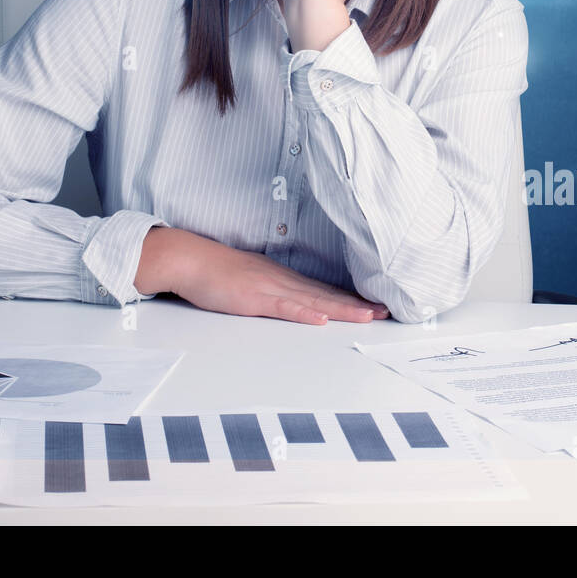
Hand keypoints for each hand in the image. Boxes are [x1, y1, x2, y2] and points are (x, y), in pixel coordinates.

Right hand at [137, 226, 390, 323]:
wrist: (190, 258)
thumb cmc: (215, 270)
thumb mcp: (250, 277)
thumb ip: (271, 287)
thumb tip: (290, 297)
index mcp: (282, 277)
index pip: (323, 290)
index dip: (350, 298)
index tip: (374, 305)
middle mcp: (282, 280)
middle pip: (326, 294)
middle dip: (357, 305)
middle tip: (386, 311)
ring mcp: (269, 287)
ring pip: (313, 300)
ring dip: (342, 309)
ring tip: (368, 316)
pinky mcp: (253, 298)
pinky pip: (283, 307)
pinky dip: (303, 313)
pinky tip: (320, 319)